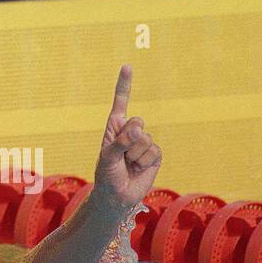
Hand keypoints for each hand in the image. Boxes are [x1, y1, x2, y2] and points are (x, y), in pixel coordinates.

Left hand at [92, 65, 161, 210]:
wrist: (117, 195)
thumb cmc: (107, 174)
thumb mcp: (107, 156)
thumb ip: (121, 141)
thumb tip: (138, 128)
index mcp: (114, 126)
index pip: (121, 102)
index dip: (124, 84)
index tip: (127, 66)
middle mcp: (130, 131)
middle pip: (137, 122)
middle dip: (128, 139)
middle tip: (121, 155)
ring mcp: (143, 143)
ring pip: (145, 139)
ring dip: (135, 155)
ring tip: (128, 164)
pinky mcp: (154, 155)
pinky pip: (154, 151)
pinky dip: (144, 162)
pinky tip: (138, 168)